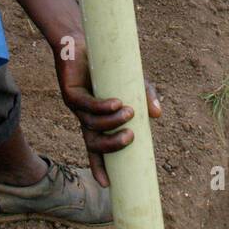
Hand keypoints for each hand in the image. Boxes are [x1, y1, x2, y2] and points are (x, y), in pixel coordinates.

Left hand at [54, 36, 161, 187]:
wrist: (86, 42)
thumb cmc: (110, 67)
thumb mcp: (134, 83)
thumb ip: (147, 97)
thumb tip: (158, 115)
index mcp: (96, 121)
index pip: (96, 150)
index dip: (99, 167)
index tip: (107, 185)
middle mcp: (85, 117)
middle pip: (93, 143)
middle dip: (112, 146)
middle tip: (130, 137)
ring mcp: (77, 106)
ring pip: (91, 124)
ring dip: (111, 122)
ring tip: (129, 112)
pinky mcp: (70, 92)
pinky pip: (86, 104)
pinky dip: (103, 106)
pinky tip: (117, 102)